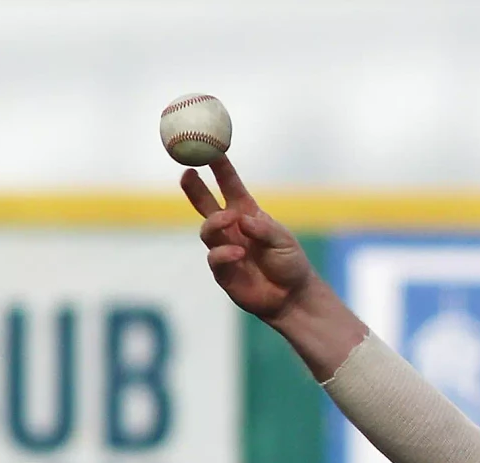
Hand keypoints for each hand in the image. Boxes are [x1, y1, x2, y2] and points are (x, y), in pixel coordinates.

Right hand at [181, 158, 312, 320]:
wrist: (292, 297)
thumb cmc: (290, 263)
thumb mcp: (284, 241)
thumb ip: (263, 229)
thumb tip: (240, 219)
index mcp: (247, 214)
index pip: (229, 186)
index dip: (219, 168)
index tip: (210, 148)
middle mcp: (232, 229)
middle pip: (205, 204)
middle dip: (194, 187)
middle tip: (187, 172)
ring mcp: (225, 249)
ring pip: (207, 229)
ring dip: (216, 223)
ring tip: (230, 221)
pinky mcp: (223, 272)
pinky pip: (215, 257)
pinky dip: (224, 253)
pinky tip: (239, 253)